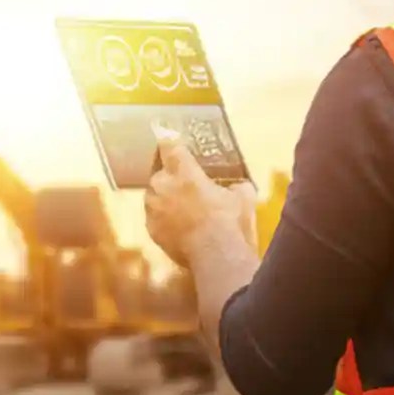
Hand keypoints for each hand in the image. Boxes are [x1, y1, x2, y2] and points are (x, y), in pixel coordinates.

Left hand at [145, 134, 257, 265]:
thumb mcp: (243, 198)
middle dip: (169, 175)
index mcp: (183, 170)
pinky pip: (154, 218)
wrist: (214, 254)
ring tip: (180, 208)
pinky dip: (163, 219)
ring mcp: (153, 207)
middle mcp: (162, 184)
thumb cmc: (229, 220)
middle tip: (182, 183)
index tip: (168, 139)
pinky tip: (177, 227)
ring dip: (164, 198)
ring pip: (154, 196)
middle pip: (159, 172)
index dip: (169, 142)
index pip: (169, 146)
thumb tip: (240, 187)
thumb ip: (237, 187)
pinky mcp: (150, 228)